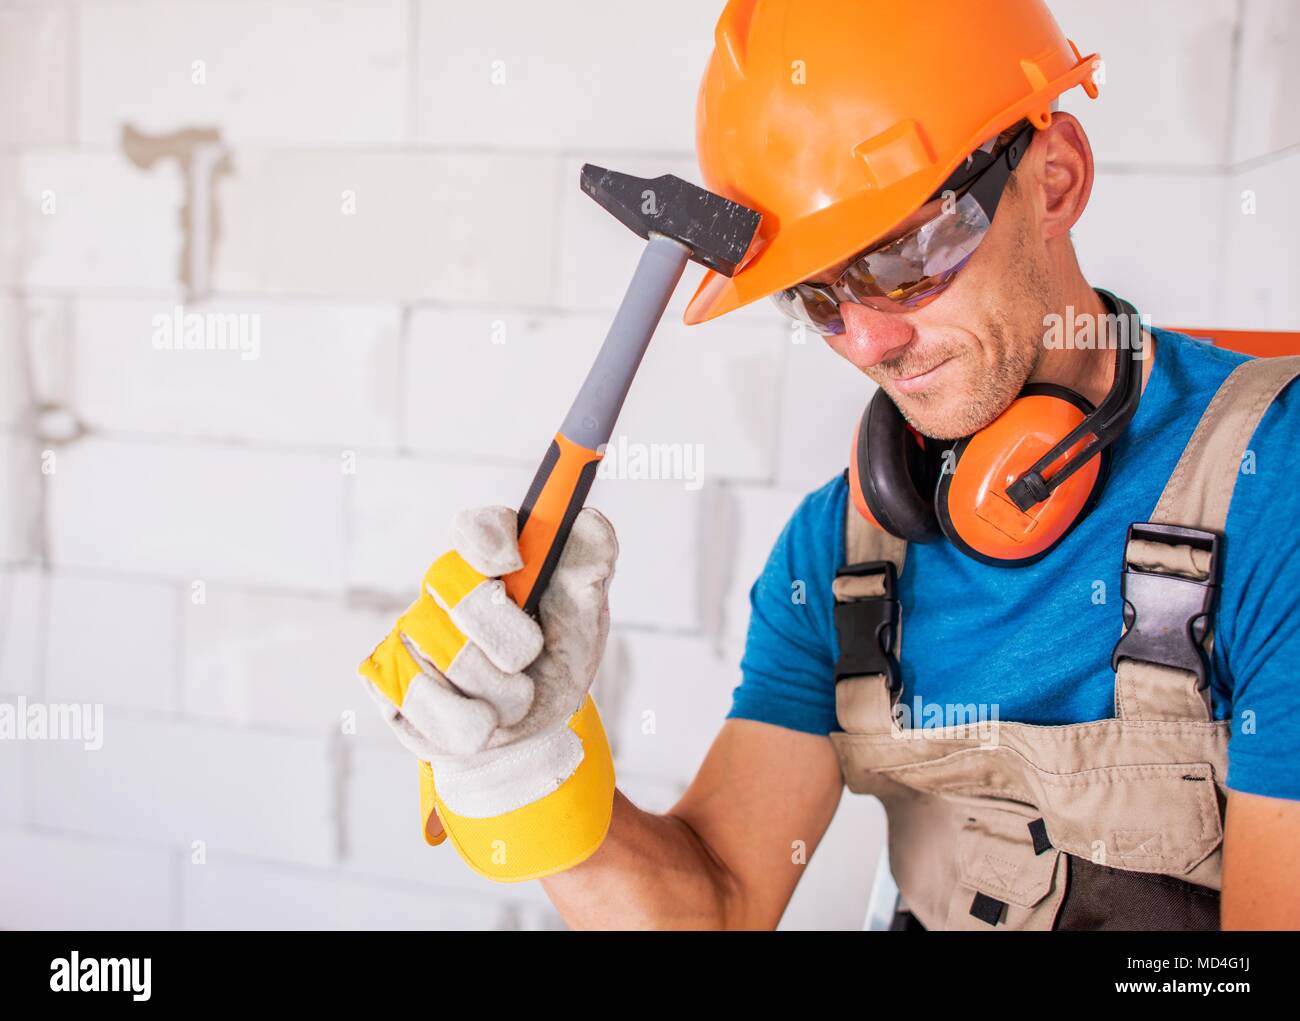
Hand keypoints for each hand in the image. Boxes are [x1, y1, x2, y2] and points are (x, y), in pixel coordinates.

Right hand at [359, 505, 618, 879]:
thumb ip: (590, 562)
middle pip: (457, 592)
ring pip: (442, 654)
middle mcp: (443, 586)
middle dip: (509, 639)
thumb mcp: (587, 612)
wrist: (533, 731)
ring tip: (517, 699)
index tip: (515, 562)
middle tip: (530, 658)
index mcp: (491, 557)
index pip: (476, 528)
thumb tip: (586, 519)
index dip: (489, 540)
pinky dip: (462, 722)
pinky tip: (481, 723)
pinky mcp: (387, 677)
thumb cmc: (558, 659)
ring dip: (498, 692)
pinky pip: (416, 698)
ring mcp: (410, 630)